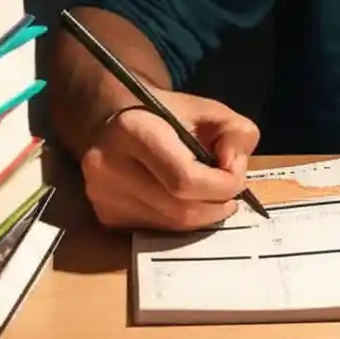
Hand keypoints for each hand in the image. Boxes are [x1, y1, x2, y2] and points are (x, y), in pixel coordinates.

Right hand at [79, 90, 259, 231]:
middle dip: (216, 205)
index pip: (186, 179)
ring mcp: (102, 195)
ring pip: (171, 225)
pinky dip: (180, 220)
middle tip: (229, 192)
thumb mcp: (209, 109)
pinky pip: (156, 229)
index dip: (223, 185)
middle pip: (181, 210)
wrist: (109, 117)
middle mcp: (109, 166)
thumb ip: (236, 133)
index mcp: (134, 130)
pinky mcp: (105, 214)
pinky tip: (184, 200)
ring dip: (202, 216)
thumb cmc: (164, 112)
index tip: (236, 174)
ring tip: (211, 196)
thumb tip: (234, 169)